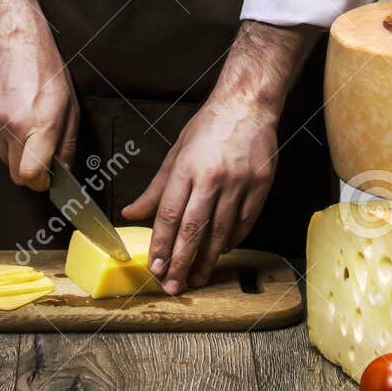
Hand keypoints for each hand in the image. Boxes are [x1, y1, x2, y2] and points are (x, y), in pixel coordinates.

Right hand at [0, 0, 79, 189]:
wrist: (11, 39)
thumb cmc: (43, 66)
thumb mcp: (69, 103)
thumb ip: (67, 140)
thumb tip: (64, 166)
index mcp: (38, 124)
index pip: (31, 176)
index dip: (41, 183)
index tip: (50, 178)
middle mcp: (13, 127)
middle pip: (16, 175)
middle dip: (30, 174)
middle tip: (43, 161)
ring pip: (6, 159)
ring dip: (20, 155)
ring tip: (32, 130)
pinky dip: (9, 138)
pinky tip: (18, 116)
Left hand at [121, 92, 278, 292]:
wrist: (248, 104)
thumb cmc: (209, 126)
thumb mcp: (176, 152)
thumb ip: (155, 188)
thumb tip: (131, 212)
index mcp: (187, 167)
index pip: (170, 214)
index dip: (162, 245)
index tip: (156, 267)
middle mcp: (213, 177)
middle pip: (193, 229)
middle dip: (181, 262)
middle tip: (173, 286)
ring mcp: (239, 182)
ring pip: (220, 231)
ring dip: (207, 259)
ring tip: (196, 278)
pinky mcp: (260, 185)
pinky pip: (245, 223)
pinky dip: (232, 241)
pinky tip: (221, 252)